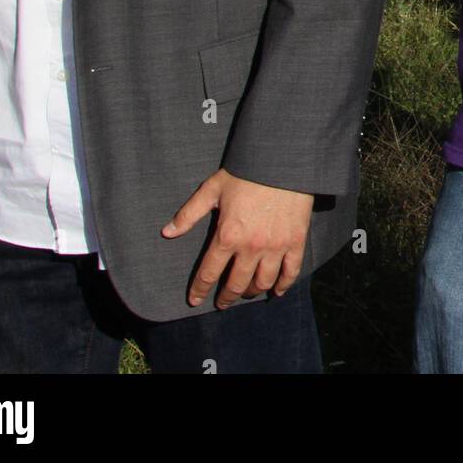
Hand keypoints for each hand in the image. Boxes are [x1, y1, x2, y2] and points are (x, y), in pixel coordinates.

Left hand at [161, 168, 312, 309]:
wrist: (281, 160)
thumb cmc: (245, 172)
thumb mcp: (212, 189)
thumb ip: (189, 214)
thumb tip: (167, 233)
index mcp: (228, 235)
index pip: (209, 273)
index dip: (199, 290)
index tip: (194, 300)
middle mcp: (251, 247)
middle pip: (236, 285)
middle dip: (226, 297)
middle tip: (222, 302)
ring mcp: (275, 247)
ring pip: (262, 283)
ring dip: (252, 292)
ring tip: (246, 292)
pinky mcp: (296, 242)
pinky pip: (290, 272)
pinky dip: (283, 286)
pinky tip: (276, 291)